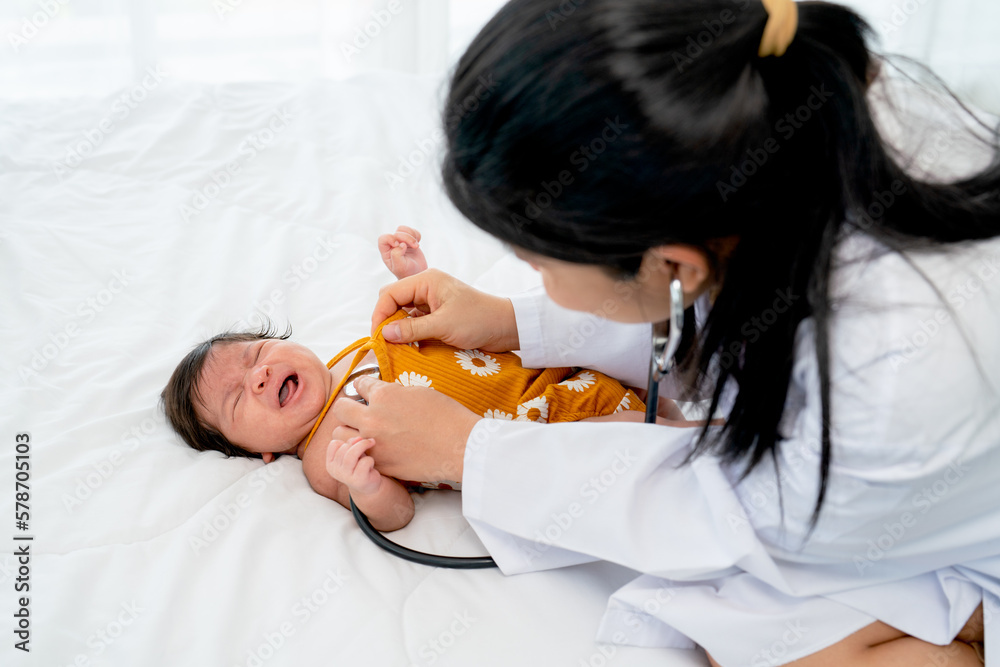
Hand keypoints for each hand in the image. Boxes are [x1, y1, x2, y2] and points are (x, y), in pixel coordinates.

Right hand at [326, 436, 381, 496]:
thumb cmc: (359, 466)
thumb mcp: (353, 453)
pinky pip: (364, 463)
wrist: (368, 487)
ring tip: (371, 444)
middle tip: (368, 443)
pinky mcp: (358, 480)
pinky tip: (371, 465)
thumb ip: (352, 443)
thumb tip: (358, 438)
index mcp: (330, 464)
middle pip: (344, 448)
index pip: (334, 444)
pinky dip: (370, 460)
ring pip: (352, 454)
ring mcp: (346, 477)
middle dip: (358, 443)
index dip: (346, 441)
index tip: (355, 445)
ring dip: (363, 445)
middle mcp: (336, 471)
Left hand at [331, 376, 479, 482]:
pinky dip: (362, 450)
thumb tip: (384, 394)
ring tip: (362, 432)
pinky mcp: (379, 463)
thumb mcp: (419, 392)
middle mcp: (372, 417)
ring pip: (338, 434)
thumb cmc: (447, 415)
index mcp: (384, 395)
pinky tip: (373, 448)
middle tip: (360, 412)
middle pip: (340, 408)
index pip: (359, 384)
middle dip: (349, 408)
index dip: (365, 388)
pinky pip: (357, 454)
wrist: (460, 446)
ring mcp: (373, 442)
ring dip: (348, 430)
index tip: (369, 393)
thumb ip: (394, 392)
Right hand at [371, 268, 518, 351]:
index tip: (377, 337)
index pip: (390, 293)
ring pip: (403, 312)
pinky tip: (410, 346)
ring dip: (399, 328)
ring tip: (397, 347)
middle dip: (387, 320)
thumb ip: (413, 329)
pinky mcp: (437, 313)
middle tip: (386, 342)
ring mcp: (432, 300)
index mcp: (427, 280)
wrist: (506, 327)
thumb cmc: (479, 320)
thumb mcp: (444, 326)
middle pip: (393, 300)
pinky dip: (410, 332)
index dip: (379, 314)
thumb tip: (384, 334)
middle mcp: (426, 287)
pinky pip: (415, 321)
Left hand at [378, 225, 426, 278]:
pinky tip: (418, 244)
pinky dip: (416, 235)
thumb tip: (401, 244)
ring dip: (411, 235)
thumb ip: (396, 255)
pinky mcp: (410, 241)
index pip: (383, 239)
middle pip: (396, 233)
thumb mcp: (400, 267)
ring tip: (417, 246)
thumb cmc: (407, 273)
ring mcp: (401, 243)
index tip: (398, 245)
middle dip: (406, 237)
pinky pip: (412, 231)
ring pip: (403, 229)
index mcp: (386, 252)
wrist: (418, 275)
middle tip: (415, 247)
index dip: (390, 238)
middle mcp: (392, 246)